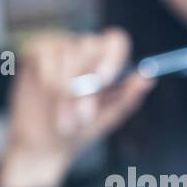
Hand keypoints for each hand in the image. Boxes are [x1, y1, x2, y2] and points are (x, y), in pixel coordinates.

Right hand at [0, 27, 154, 186]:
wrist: (46, 145)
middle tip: (82, 117)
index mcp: (106, 60)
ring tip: (64, 118)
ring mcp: (59, 47)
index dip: (111, 57)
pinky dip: (48, 79)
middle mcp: (84, 49)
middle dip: (85, 86)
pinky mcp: (37, 51)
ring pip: (67, 55)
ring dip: (65, 91)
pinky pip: (45, 56)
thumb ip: (129, 97)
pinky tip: (46, 96)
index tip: (105, 80)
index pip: (115, 41)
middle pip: (90, 48)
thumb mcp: (109, 117)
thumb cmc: (81, 130)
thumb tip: (149, 77)